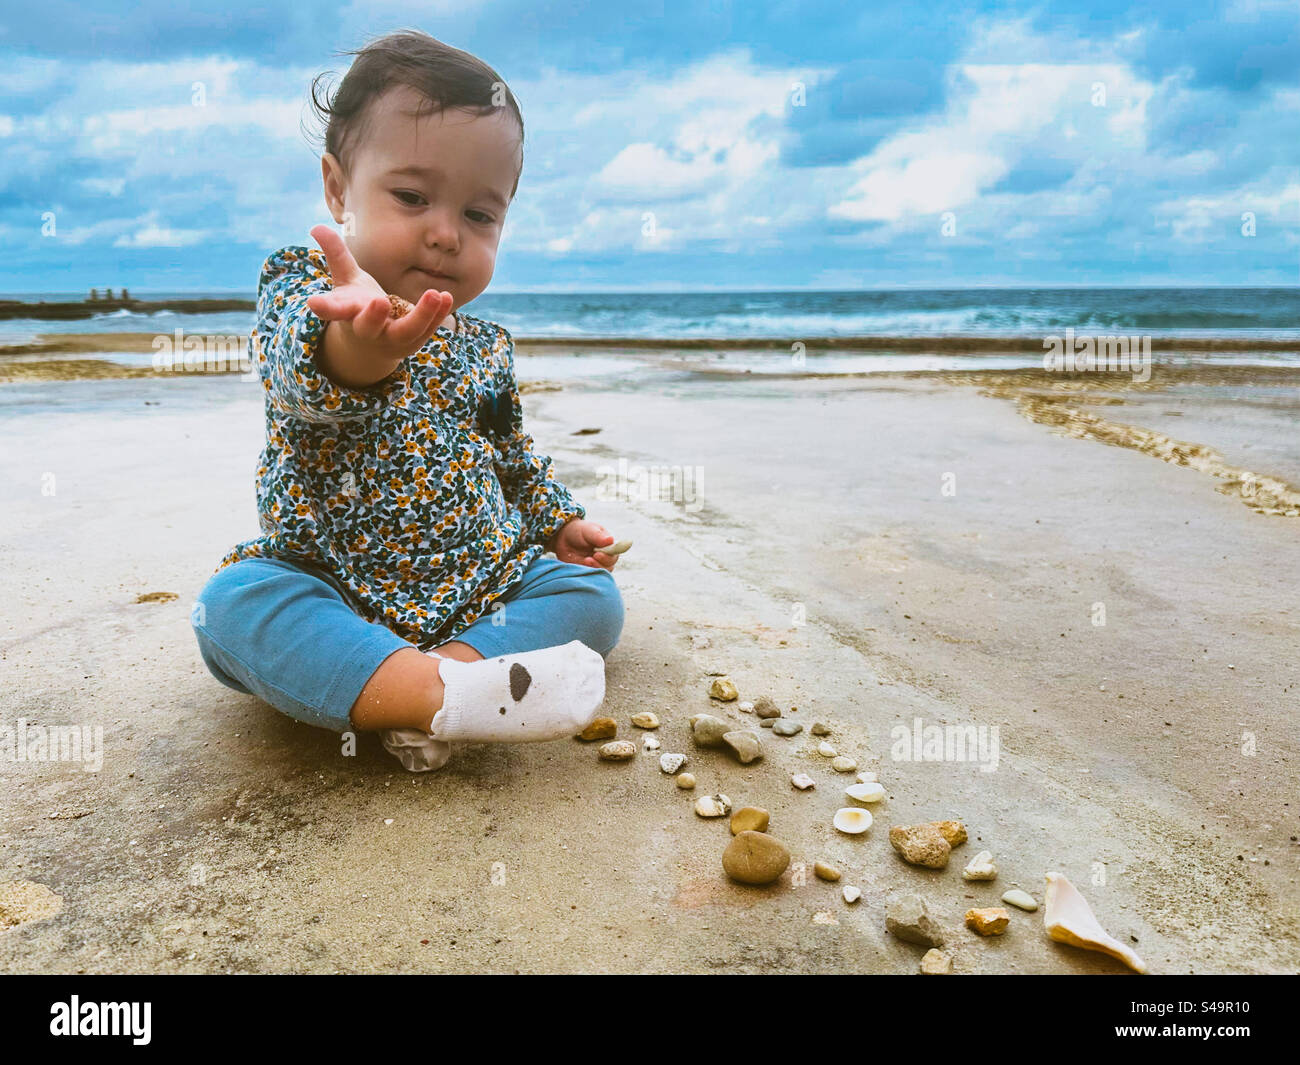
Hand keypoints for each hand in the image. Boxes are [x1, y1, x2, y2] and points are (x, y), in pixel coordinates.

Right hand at [304, 224, 453, 386]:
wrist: (374, 343)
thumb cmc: (358, 306)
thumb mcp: (346, 280)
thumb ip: (336, 255)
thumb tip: (316, 227)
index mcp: (348, 315)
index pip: (333, 312)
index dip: (324, 308)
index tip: (313, 304)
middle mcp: (368, 331)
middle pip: (369, 327)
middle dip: (373, 317)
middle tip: (380, 301)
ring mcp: (392, 340)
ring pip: (406, 331)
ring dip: (421, 315)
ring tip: (435, 294)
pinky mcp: (414, 341)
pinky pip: (428, 329)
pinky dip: (438, 314)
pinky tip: (447, 296)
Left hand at [551, 519, 618, 569]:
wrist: (562, 539)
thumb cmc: (578, 531)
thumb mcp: (587, 530)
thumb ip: (598, 536)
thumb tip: (610, 540)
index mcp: (608, 546)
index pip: (614, 554)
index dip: (608, 556)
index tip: (597, 554)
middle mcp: (605, 557)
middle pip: (610, 566)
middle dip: (600, 564)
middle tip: (589, 559)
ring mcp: (596, 566)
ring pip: (601, 573)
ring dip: (593, 569)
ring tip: (585, 561)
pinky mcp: (588, 572)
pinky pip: (591, 577)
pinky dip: (587, 574)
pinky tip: (580, 568)